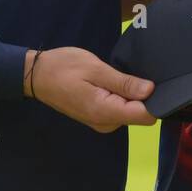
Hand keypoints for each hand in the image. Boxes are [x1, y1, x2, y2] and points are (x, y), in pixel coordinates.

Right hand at [25, 47, 156, 131]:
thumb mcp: (95, 68)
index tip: (154, 80)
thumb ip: (123, 83)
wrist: (37, 75)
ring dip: (130, 95)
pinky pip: (120, 110)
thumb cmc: (64, 67)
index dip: (154, 99)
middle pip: (140, 115)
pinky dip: (121, 97)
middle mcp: (106, 123)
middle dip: (141, 95)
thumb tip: (150, 91)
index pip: (145, 116)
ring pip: (130, 112)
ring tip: (119, 75)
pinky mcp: (98, 117)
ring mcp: (102, 122)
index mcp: (105, 112)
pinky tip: (112, 82)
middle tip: (130, 72)